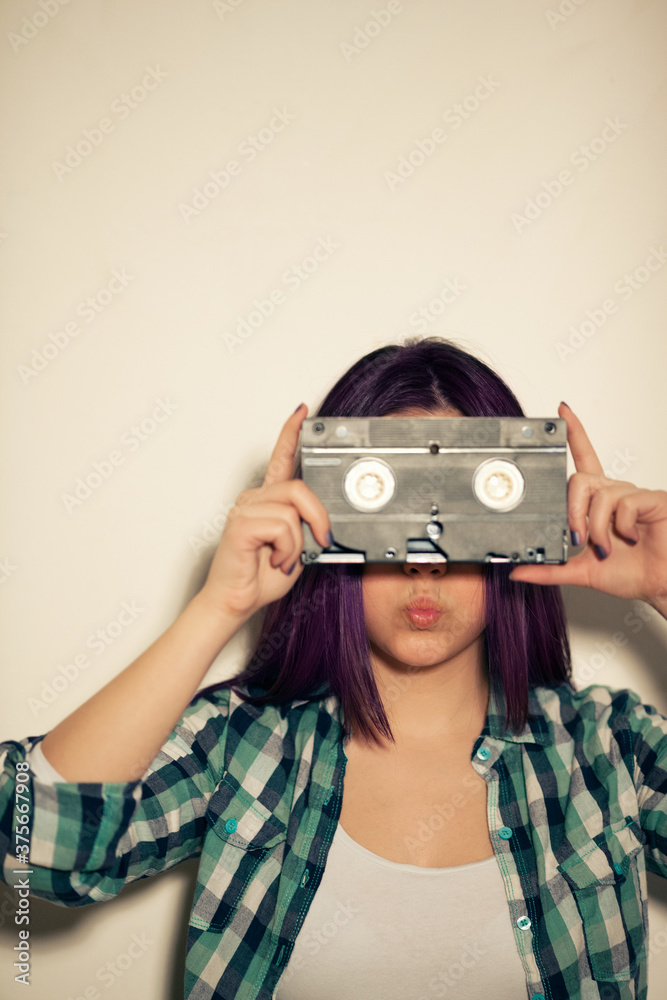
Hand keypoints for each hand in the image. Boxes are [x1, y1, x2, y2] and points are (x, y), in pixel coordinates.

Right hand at [198, 404, 330, 620]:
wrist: (237, 601)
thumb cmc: (262, 576)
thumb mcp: (298, 547)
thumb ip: (308, 526)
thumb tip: (325, 519)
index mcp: (268, 501)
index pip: (281, 459)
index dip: (290, 433)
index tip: (301, 413)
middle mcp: (254, 499)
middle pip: (299, 488)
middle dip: (319, 518)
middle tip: (320, 541)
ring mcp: (245, 508)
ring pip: (293, 509)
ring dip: (298, 542)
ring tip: (283, 558)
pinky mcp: (240, 522)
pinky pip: (282, 525)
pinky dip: (287, 549)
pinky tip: (274, 559)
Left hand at [509, 402, 666, 616]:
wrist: (661, 584)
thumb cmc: (631, 572)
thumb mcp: (580, 571)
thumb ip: (549, 569)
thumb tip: (517, 571)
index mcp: (598, 504)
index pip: (584, 459)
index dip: (575, 434)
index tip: (562, 412)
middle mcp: (614, 494)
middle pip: (580, 480)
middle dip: (572, 512)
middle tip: (577, 538)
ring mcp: (633, 495)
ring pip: (600, 494)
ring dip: (598, 526)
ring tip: (606, 547)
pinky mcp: (653, 500)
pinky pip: (626, 503)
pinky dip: (622, 526)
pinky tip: (632, 537)